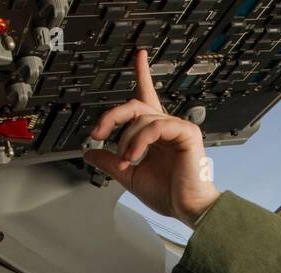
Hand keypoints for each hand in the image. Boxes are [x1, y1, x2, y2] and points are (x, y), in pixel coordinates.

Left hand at [84, 49, 221, 227]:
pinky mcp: (186, 132)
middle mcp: (166, 127)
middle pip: (135, 104)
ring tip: (127, 161)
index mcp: (156, 135)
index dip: (143, 74)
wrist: (189, 209)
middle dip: (112, 116)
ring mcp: (178, 128)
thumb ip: (111, 162)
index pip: (147, 98)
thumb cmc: (169, 195)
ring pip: (141, 117)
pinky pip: (154, 127)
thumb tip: (91, 152)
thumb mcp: (130, 176)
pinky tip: (135, 156)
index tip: (140, 55)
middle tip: (97, 132)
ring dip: (126, 140)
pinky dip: (139, 141)